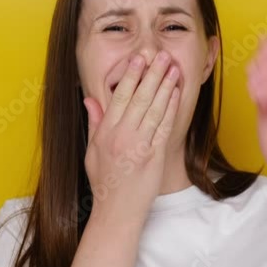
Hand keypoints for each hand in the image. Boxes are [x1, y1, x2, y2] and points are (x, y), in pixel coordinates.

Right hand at [82, 51, 180, 212]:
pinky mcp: (154, 156)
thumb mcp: (92, 151)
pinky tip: (176, 94)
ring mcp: (139, 146)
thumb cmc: (104, 182)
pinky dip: (171, 108)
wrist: (117, 211)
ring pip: (154, 109)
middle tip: (161, 55)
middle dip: (151, 74)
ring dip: (165, 86)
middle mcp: (122, 136)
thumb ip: (94, 123)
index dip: (130, 76)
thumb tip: (90, 99)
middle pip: (139, 98)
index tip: (138, 59)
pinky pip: (165, 127)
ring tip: (173, 68)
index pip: (119, 97)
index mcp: (106, 133)